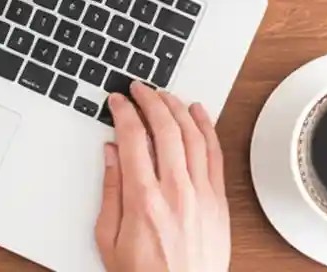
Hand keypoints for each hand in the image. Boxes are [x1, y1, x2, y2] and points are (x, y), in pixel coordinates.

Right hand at [96, 84, 230, 271]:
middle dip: (150, 100)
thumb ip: (110, 190)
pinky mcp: (218, 202)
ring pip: (192, 135)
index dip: (124, 111)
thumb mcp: (108, 238)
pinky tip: (198, 113)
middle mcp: (175, 191)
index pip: (133, 137)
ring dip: (177, 108)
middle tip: (139, 88)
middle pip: (165, 128)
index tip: (117, 100)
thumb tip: (111, 153)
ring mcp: (201, 195)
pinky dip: (207, 128)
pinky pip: (215, 154)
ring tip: (165, 94)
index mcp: (142, 199)